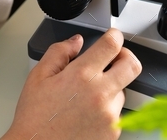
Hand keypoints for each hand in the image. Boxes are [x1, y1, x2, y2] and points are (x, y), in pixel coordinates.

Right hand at [4, 29, 141, 139]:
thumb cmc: (34, 118)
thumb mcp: (38, 77)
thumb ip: (58, 52)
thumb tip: (76, 41)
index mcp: (82, 75)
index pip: (112, 44)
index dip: (114, 36)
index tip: (112, 37)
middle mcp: (100, 94)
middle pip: (132, 65)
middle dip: (125, 57)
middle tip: (114, 60)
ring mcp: (109, 115)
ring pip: (123, 90)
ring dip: (112, 87)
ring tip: (88, 96)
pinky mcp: (113, 132)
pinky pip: (118, 113)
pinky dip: (107, 109)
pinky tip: (88, 113)